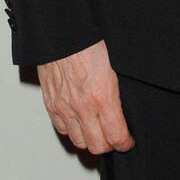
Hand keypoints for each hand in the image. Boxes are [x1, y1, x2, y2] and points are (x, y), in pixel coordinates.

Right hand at [37, 39, 134, 154]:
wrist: (62, 33)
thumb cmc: (88, 43)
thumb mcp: (115, 67)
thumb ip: (117, 93)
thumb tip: (122, 109)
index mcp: (102, 97)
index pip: (116, 135)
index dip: (125, 143)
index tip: (128, 141)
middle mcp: (82, 107)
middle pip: (97, 146)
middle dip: (108, 145)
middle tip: (114, 138)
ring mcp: (64, 108)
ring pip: (79, 141)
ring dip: (89, 139)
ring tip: (97, 131)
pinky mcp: (51, 104)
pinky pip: (62, 129)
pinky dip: (72, 130)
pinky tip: (79, 121)